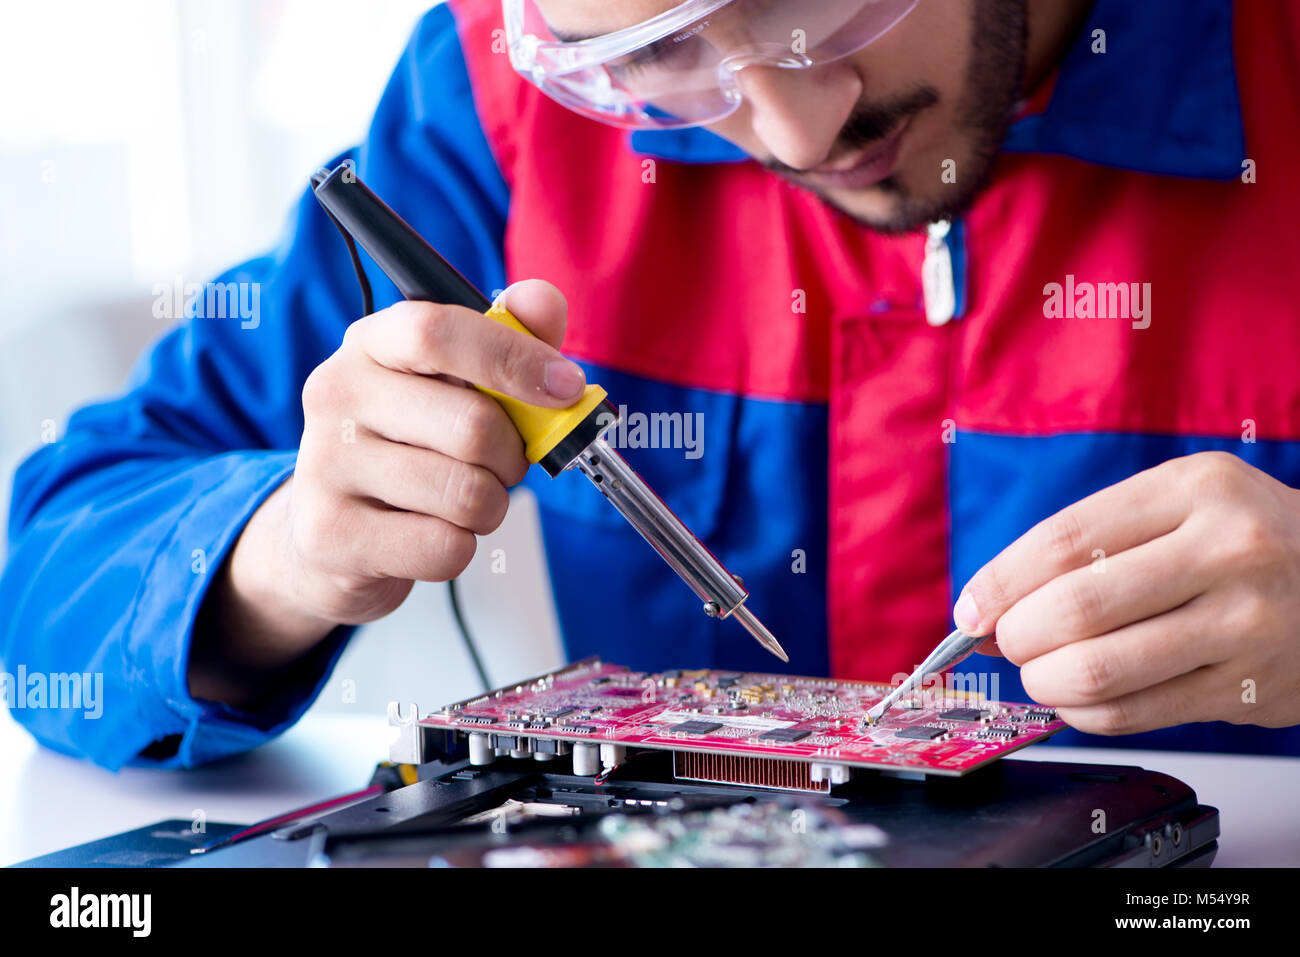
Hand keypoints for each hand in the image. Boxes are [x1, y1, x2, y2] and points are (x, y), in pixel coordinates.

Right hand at [191, 280, 582, 698]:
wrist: (331, 530)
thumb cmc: (411, 446)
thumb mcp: (458, 382)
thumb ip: (510, 337)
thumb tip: (543, 301)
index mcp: (371, 343)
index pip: (438, 331)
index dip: (514, 358)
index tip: (566, 387)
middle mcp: (337, 393)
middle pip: (473, 426)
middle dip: (512, 457)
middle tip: (500, 464)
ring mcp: (325, 464)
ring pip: (466, 494)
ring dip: (490, 507)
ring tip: (462, 499)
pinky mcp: (330, 534)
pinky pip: (444, 548)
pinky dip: (460, 548)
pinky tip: (430, 533)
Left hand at [954, 451, 1299, 734]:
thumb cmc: (1244, 541)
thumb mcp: (1178, 507)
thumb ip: (1088, 547)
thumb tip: (987, 606)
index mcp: (1194, 489)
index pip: (1063, 540)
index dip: (1000, 582)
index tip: (971, 608)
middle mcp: (1228, 550)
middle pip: (1074, 608)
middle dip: (1017, 635)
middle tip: (1008, 642)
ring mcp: (1246, 621)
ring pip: (1099, 669)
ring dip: (1045, 680)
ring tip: (1040, 672)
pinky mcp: (1253, 687)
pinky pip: (1135, 712)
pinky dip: (1084, 712)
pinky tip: (1078, 698)